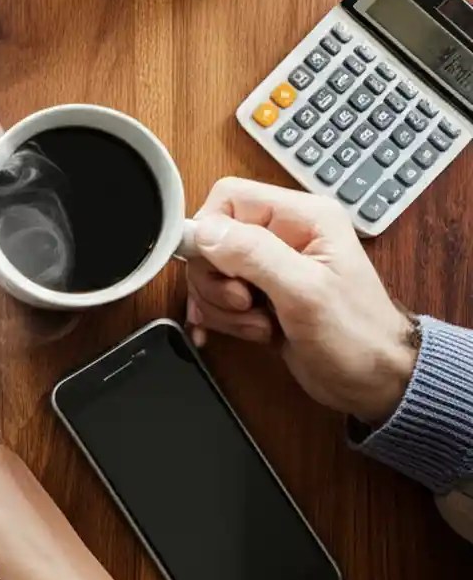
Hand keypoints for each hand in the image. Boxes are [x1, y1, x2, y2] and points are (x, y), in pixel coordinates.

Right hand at [185, 177, 417, 423]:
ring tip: (259, 325)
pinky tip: (240, 334)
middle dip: (217, 280)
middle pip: (212, 238)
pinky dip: (219, 318)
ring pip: (212, 272)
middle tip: (245, 304)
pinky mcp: (259, 296)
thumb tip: (204, 230)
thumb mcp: (305, 292)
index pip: (229, 198)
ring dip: (221, 306)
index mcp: (302, 217)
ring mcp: (269, 267)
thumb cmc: (355, 337)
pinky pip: (218, 298)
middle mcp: (283, 234)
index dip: (210, 233)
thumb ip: (255, 254)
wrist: (374, 381)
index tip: (220, 271)